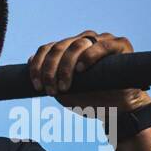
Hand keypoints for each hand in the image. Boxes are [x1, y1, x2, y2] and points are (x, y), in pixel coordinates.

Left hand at [28, 31, 150, 112]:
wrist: (117, 110)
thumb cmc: (89, 99)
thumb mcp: (63, 91)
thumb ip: (48, 77)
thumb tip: (29, 61)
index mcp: (69, 49)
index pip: (47, 49)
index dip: (38, 65)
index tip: (36, 86)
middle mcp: (84, 40)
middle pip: (59, 47)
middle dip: (50, 70)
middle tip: (51, 90)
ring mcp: (102, 41)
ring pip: (77, 44)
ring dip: (66, 66)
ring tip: (65, 86)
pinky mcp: (121, 45)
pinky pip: (103, 45)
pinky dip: (90, 55)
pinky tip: (81, 68)